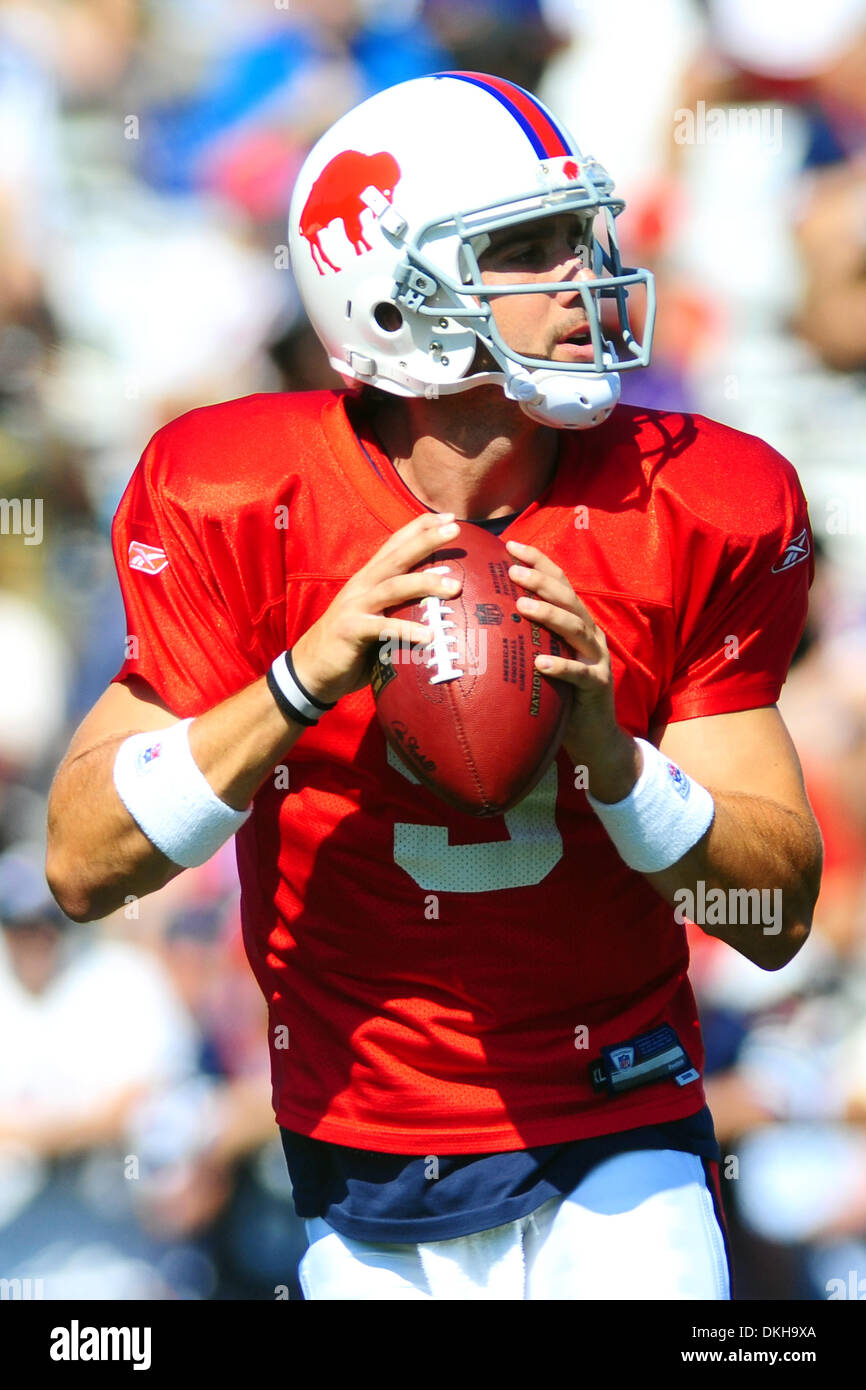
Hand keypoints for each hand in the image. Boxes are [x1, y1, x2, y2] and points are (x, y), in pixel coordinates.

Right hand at [293, 512, 463, 704]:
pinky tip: (429, 636)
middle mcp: (362, 586)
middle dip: (426, 540)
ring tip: (454, 587)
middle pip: (397, 556)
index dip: (420, 527)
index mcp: (369, 579)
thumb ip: (399, 608)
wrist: (310, 670)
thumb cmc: (352, 645)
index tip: (449, 517)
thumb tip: (441, 609)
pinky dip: (407, 631)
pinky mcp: (350, 631)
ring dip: (424, 583)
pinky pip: (383, 628)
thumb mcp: (376, 618)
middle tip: (455, 528)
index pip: (395, 544)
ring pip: (393, 587)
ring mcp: (355, 606)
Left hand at [505, 538, 640, 800]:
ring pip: (575, 629)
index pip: (558, 582)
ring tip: (522, 605)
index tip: (509, 544)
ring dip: (549, 614)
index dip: (537, 561)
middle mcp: (589, 634)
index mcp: (576, 622)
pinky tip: (540, 663)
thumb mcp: (543, 656)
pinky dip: (561, 666)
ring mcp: (597, 658)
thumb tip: (482, 612)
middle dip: (541, 580)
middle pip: (567, 598)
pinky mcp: (598, 686)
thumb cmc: (560, 692)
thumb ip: (526, 634)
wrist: (594, 735)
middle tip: (512, 569)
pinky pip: (580, 674)